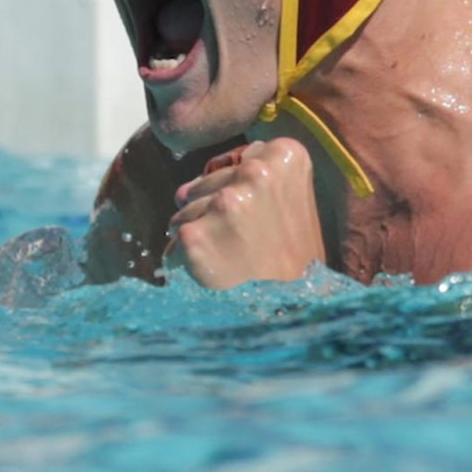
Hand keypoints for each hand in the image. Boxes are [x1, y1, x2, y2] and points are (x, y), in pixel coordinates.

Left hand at [163, 138, 323, 288]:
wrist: (292, 313)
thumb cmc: (294, 262)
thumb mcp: (294, 205)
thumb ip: (253, 181)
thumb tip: (184, 189)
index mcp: (285, 157)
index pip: (239, 158)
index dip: (241, 189)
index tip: (262, 216)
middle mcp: (255, 173)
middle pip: (207, 181)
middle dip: (214, 210)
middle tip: (247, 244)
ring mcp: (224, 204)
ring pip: (187, 207)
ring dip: (200, 231)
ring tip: (233, 260)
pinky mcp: (195, 236)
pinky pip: (177, 238)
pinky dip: (185, 257)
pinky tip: (214, 273)